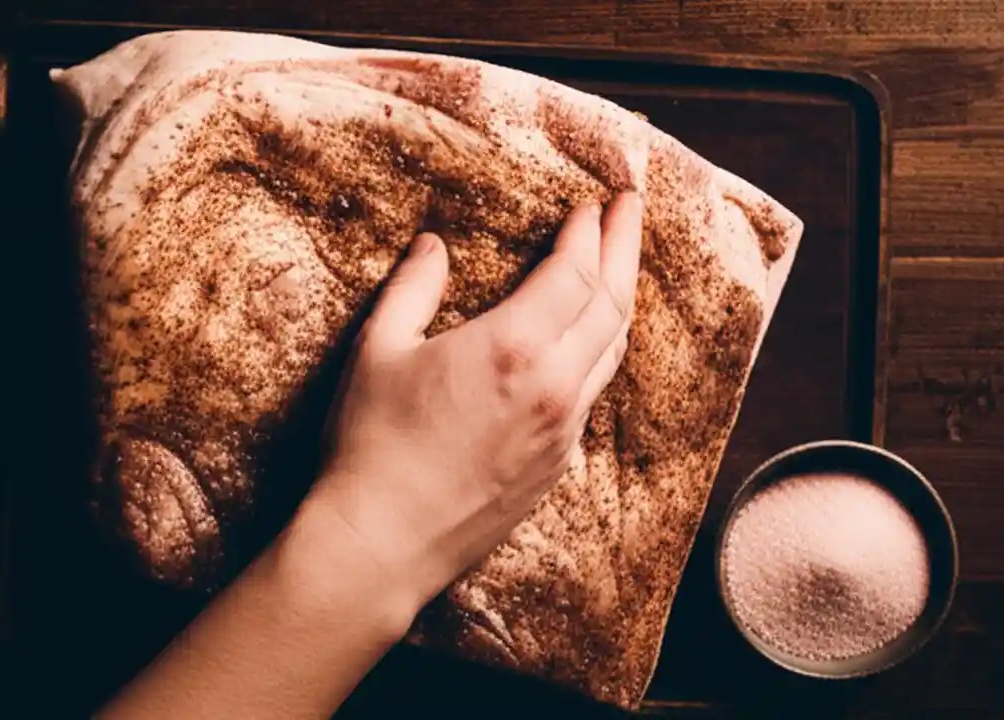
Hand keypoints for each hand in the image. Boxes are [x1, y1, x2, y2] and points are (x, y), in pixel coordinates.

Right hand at [302, 192, 643, 613]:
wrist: (382, 543)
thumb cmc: (371, 446)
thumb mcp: (378, 351)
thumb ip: (412, 289)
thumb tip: (433, 246)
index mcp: (511, 347)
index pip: (573, 273)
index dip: (587, 234)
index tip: (592, 204)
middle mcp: (553, 385)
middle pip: (611, 303)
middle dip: (624, 248)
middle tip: (632, 208)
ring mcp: (562, 430)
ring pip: (612, 350)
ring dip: (621, 298)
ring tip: (622, 264)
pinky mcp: (557, 465)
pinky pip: (594, 392)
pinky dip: (603, 349)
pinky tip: (593, 339)